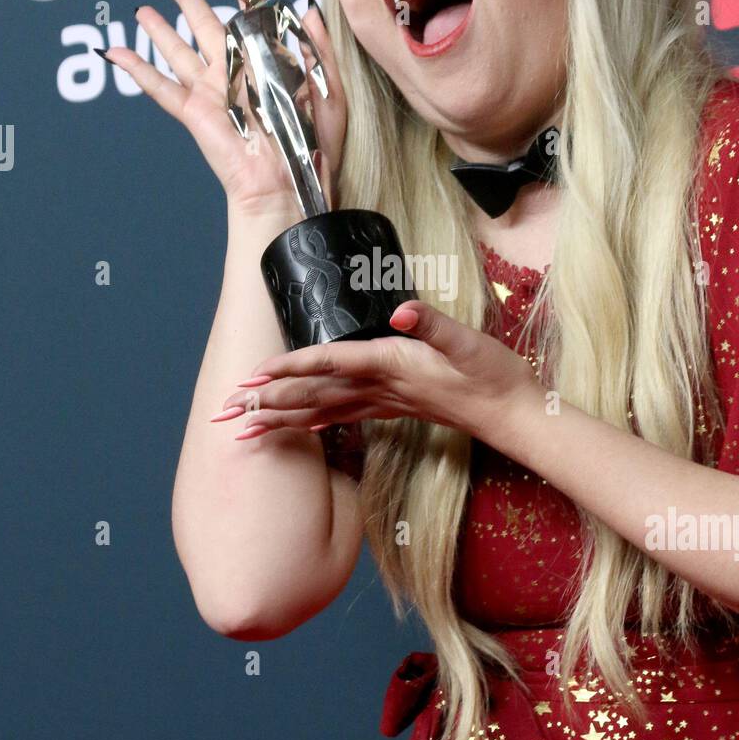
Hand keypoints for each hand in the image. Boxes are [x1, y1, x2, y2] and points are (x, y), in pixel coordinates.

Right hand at [104, 0, 347, 216]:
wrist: (290, 179)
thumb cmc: (315, 142)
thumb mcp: (329, 87)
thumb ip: (319, 47)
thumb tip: (307, 8)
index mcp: (267, 65)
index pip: (251, 24)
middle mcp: (235, 74)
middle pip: (206, 30)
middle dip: (191, 5)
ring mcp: (211, 92)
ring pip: (178, 52)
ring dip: (160, 31)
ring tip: (143, 12)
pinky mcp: (194, 111)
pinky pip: (160, 87)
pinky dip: (136, 69)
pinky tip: (116, 53)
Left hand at [209, 299, 540, 440]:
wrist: (513, 414)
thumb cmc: (493, 376)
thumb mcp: (469, 343)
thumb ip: (434, 325)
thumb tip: (404, 311)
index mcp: (390, 365)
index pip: (328, 363)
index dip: (289, 366)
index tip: (253, 374)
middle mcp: (380, 387)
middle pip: (313, 394)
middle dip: (268, 402)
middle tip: (226, 413)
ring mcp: (385, 401)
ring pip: (321, 411)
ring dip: (281, 417)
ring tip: (245, 427)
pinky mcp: (393, 407)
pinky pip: (342, 416)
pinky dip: (313, 421)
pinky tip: (298, 428)